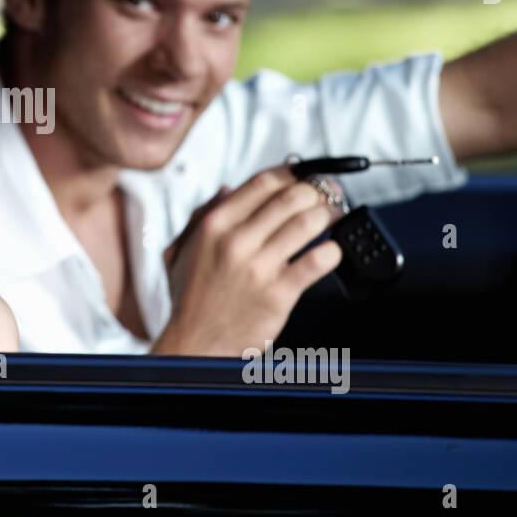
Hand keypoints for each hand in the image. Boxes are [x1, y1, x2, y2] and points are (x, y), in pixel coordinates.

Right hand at [153, 165, 344, 355]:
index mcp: (214, 225)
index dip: (292, 172)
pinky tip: (332, 250)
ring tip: (336, 216)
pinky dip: (332, 251)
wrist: (194, 344)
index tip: (305, 173)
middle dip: (318, 190)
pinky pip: (316, 262)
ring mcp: (258, 268)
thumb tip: (227, 189)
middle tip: (329, 193)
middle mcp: (236, 242)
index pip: (262, 183)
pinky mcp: (278, 294)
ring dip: (330, 214)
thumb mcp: (180, 250)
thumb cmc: (190, 300)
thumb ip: (201, 216)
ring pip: (307, 223)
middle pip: (291, 197)